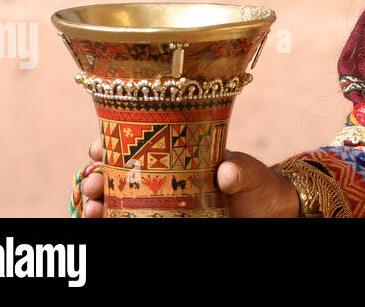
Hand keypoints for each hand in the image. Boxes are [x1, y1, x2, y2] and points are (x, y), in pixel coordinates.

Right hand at [79, 137, 299, 217]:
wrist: (271, 213)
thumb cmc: (259, 187)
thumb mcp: (252, 174)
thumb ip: (241, 170)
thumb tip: (227, 172)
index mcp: (180, 155)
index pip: (138, 142)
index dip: (112, 142)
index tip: (98, 147)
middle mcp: (164, 177)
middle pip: (118, 173)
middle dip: (97, 176)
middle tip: (93, 184)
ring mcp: (162, 202)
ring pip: (118, 200)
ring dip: (98, 202)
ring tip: (93, 208)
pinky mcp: (165, 220)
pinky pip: (131, 221)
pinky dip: (111, 221)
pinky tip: (100, 222)